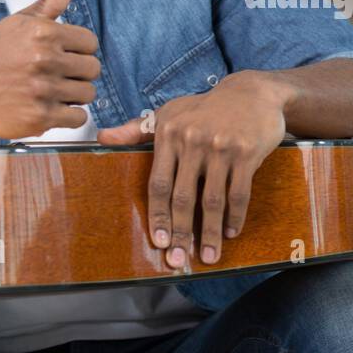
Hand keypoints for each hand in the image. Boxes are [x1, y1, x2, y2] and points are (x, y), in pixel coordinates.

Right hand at [0, 0, 100, 138]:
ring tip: (51, 91)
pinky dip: (68, 115)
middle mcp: (44, 60)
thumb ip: (51, 0)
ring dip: (73, 95)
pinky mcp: (40, 117)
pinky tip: (50, 107)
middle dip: (77, 73)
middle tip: (56, 75)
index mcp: (44, 33)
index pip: (90, 43)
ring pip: (88, 94)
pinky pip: (78, 117)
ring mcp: (42, 90)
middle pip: (92, 69)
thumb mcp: (21, 22)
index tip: (63, 56)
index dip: (79, 51)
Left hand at [97, 71, 293, 266]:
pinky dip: (235, 216)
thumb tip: (101, 138)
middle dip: (181, 233)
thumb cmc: (205, 108)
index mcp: (169, 134)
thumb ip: (136, 130)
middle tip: (179, 260)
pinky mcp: (246, 152)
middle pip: (183, 197)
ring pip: (212, 200)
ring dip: (211, 233)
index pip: (158, 183)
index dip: (158, 216)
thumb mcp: (169, 113)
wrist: (251, 92)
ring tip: (210, 256)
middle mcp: (192, 140)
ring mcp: (221, 147)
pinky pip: (239, 193)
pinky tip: (231, 232)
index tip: (159, 242)